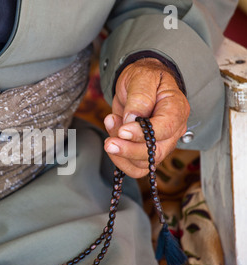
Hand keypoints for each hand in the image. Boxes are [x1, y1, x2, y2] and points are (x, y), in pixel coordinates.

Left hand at [103, 58, 189, 177]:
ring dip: (121, 151)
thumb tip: (132, 119)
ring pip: (143, 163)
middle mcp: (172, 130)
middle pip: (155, 153)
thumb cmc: (145, 78)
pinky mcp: (146, 150)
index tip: (122, 130)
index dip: (142, 134)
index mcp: (176, 109)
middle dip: (128, 150)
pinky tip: (112, 137)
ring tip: (111, 124)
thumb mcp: (142, 78)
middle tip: (108, 142)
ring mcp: (160, 143)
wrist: (140, 84)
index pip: (165, 129)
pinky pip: (135, 167)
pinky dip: (119, 159)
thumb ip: (140, 97)